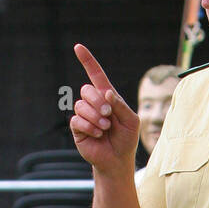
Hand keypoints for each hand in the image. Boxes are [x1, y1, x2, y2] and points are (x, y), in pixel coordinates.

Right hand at [70, 44, 139, 175]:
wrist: (118, 160)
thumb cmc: (126, 139)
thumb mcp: (131, 120)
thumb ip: (121, 105)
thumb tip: (105, 93)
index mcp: (107, 97)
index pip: (95, 75)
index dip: (87, 61)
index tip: (78, 47)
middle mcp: (93, 103)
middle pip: (86, 90)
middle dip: (98, 102)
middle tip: (108, 115)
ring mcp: (84, 115)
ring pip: (81, 105)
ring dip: (95, 117)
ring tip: (105, 128)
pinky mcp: (77, 128)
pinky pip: (77, 120)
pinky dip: (89, 126)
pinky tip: (97, 134)